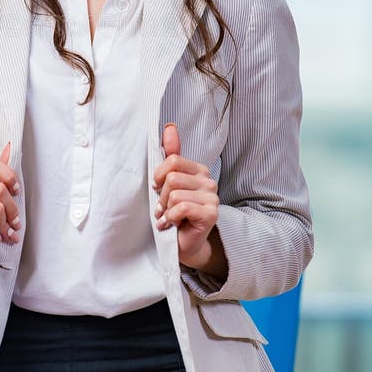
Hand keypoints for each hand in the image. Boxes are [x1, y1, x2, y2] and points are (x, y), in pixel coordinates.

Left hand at [153, 124, 225, 277]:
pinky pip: (181, 208)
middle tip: (164, 207)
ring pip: (174, 194)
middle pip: (172, 178)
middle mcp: (209, 181)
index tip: (158, 188)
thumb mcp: (169, 183)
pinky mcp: (211, 214)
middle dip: (161, 196)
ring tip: (169, 217)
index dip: (159, 176)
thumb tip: (170, 127)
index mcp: (199, 170)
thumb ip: (171, 155)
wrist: (185, 244)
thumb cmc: (176, 212)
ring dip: (166, 209)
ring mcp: (213, 198)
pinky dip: (171, 218)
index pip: (173, 160)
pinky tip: (172, 225)